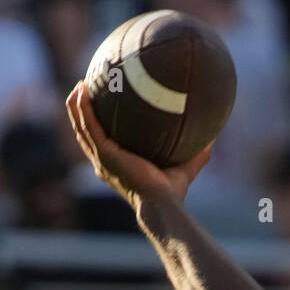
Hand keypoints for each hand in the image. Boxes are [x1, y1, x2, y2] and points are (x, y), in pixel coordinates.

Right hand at [65, 80, 212, 210]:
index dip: (98, 128)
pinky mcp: (105, 154)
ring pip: (81, 127)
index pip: (102, 145)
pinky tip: (82, 90)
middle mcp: (104, 164)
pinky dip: (82, 108)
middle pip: (85, 134)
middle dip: (81, 113)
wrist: (161, 204)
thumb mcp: (185, 169)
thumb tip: (213, 138)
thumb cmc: (171, 194)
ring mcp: (102, 159)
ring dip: (76, 106)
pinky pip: (88, 125)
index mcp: (116, 167)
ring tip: (79, 86)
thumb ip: (197, 154)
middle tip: (84, 92)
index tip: (100, 110)